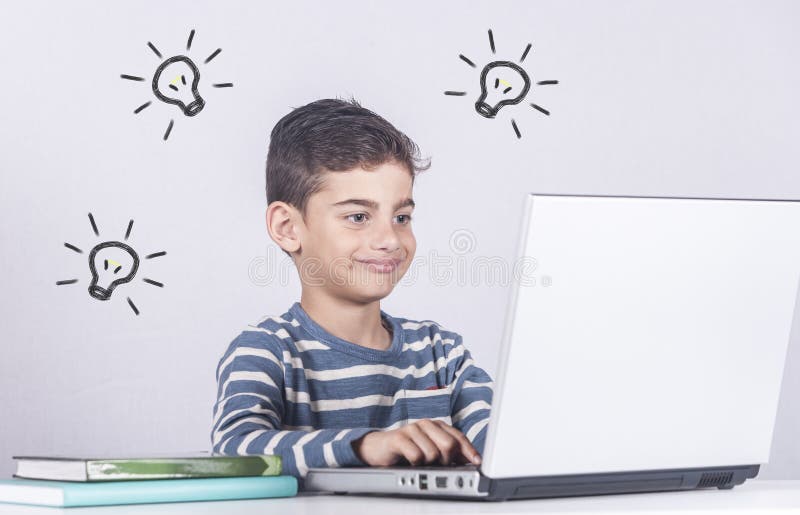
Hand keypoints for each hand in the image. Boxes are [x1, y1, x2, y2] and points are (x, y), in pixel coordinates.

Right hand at [352, 419, 481, 466]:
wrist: (379, 448)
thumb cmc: (407, 449)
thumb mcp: (431, 450)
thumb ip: (449, 452)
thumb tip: (470, 460)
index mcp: (436, 425)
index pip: (458, 436)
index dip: (469, 450)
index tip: (477, 461)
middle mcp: (426, 424)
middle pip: (449, 444)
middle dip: (447, 459)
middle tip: (439, 465)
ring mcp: (412, 429)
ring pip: (433, 453)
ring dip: (428, 463)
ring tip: (420, 462)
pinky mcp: (399, 437)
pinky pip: (416, 455)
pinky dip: (415, 463)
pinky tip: (410, 461)